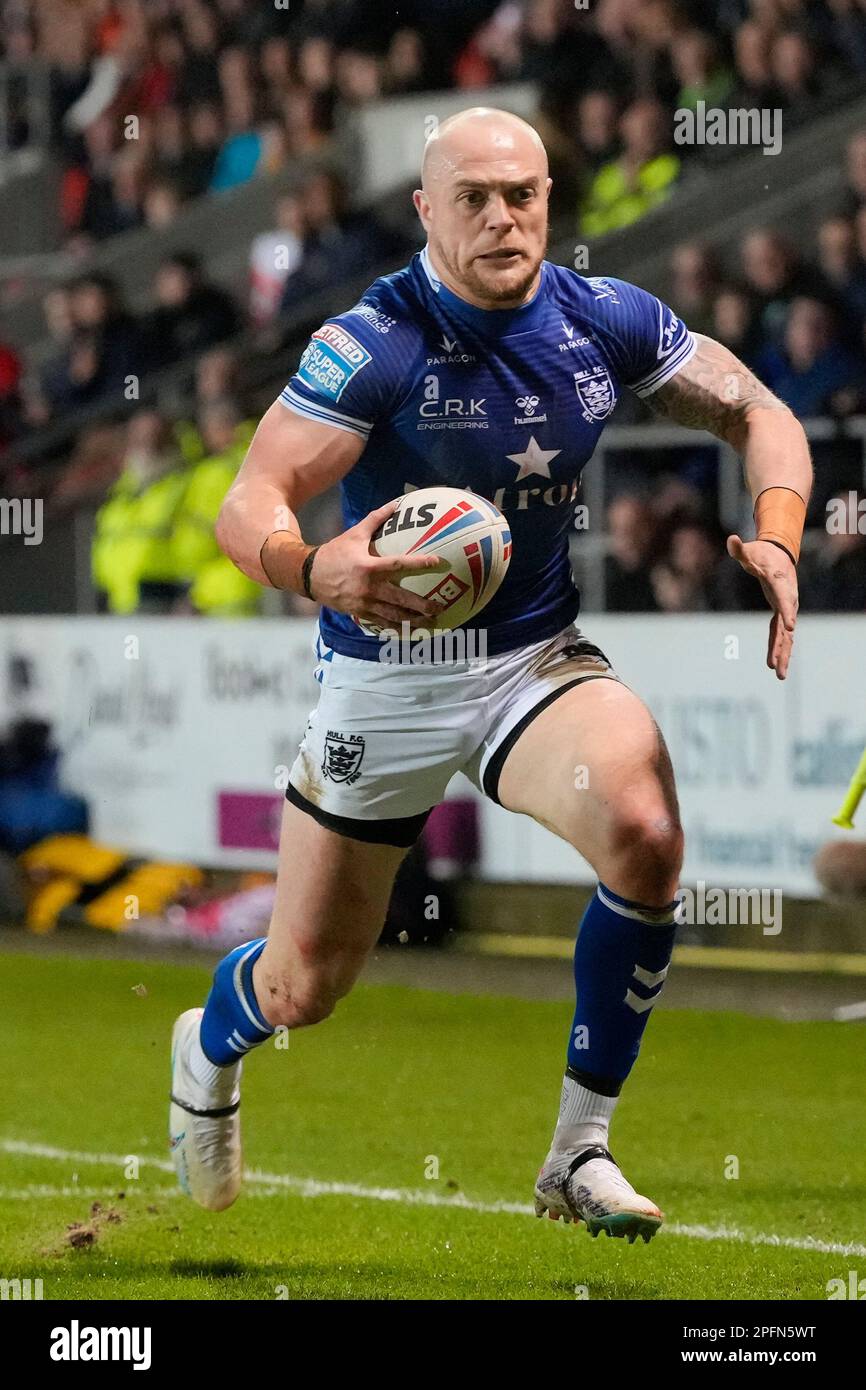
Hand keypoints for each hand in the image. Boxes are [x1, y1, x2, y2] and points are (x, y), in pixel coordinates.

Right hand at [308, 501, 443, 627]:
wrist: (308, 575)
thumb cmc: (334, 552)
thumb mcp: (354, 534)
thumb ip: (375, 519)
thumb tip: (396, 503)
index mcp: (369, 567)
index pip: (399, 564)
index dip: (419, 563)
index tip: (438, 562)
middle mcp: (368, 588)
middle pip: (400, 600)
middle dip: (422, 606)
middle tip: (439, 608)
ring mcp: (363, 603)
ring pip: (393, 616)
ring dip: (413, 621)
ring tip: (430, 624)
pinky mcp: (358, 613)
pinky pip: (380, 623)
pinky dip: (396, 628)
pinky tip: (409, 631)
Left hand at [726, 535, 798, 679]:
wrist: (779, 555)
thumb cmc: (762, 553)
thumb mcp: (750, 551)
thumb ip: (740, 549)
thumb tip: (731, 539)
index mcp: (781, 582)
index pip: (785, 598)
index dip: (788, 612)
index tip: (791, 627)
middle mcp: (788, 598)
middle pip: (787, 625)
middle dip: (783, 646)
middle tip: (778, 665)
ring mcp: (786, 608)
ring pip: (786, 635)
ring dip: (782, 655)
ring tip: (779, 675)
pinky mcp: (781, 614)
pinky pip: (780, 634)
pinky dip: (778, 648)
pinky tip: (774, 665)